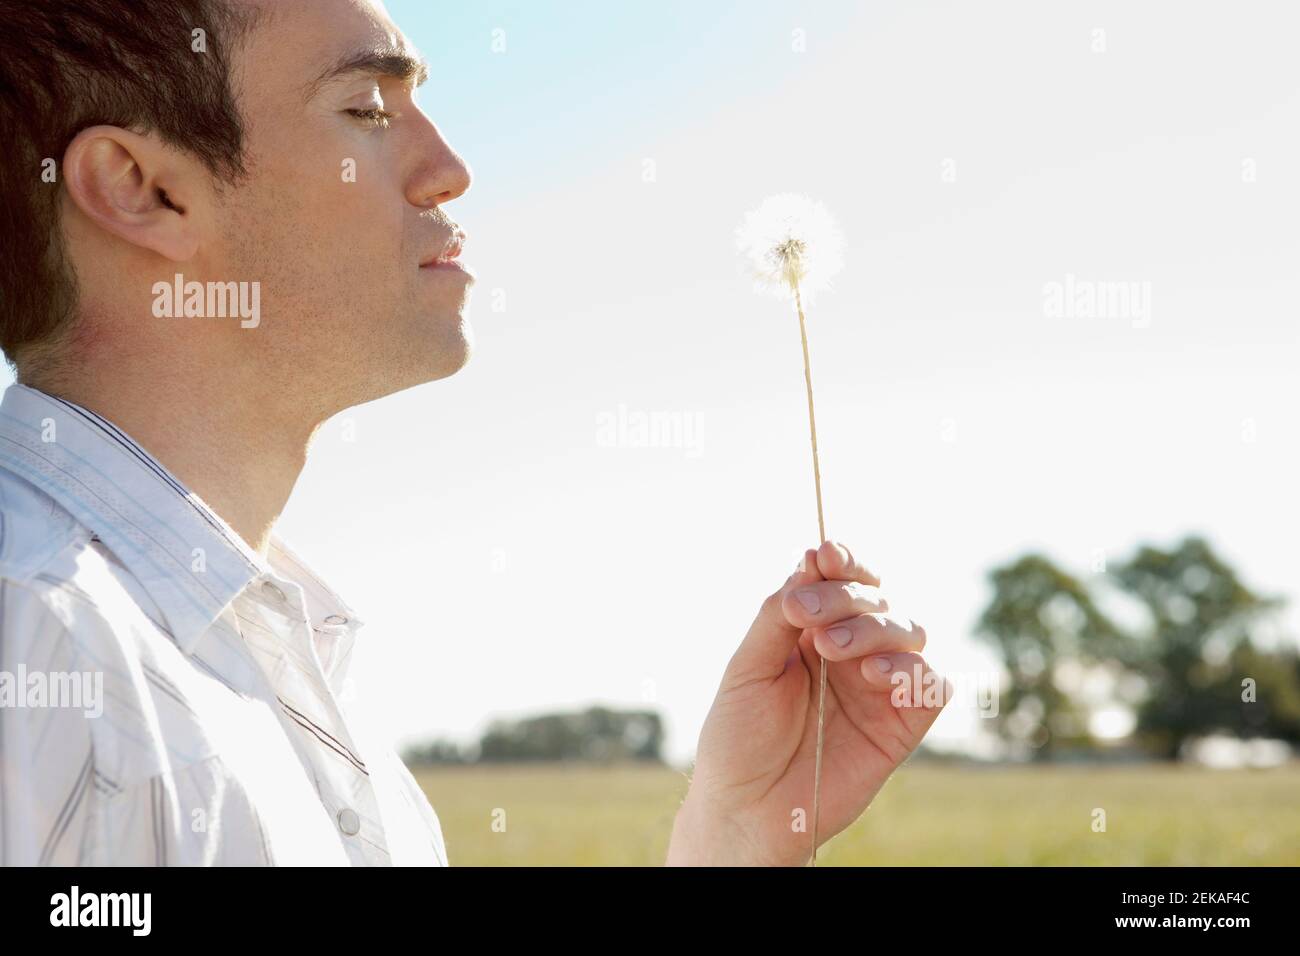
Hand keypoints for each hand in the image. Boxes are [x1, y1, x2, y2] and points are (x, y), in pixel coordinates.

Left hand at [666, 540, 950, 865]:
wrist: (746, 808)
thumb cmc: (738, 738)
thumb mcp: (747, 667)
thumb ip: (779, 616)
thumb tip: (811, 562)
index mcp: (812, 632)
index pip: (841, 582)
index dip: (841, 563)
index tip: (826, 555)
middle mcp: (851, 653)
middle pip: (876, 600)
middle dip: (846, 599)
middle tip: (809, 619)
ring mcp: (878, 687)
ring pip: (909, 632)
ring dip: (875, 629)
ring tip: (833, 649)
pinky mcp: (902, 726)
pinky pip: (931, 685)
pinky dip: (911, 671)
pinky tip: (874, 674)